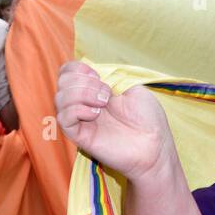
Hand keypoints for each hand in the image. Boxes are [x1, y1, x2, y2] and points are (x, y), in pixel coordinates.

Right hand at [54, 61, 173, 179]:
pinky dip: (76, 110)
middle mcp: (84, 103)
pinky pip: (63, 118)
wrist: (154, 146)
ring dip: (81, 94)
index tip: (99, 76)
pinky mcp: (80, 136)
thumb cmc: (148, 119)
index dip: (78, 68)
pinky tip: (94, 114)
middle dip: (83, 80)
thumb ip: (110, 77)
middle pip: (62, 82)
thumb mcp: (133, 87)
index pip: (68, 72)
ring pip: (59, 99)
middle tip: (106, 94)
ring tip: (103, 104)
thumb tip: (91, 72)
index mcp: (95, 89)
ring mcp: (81, 120)